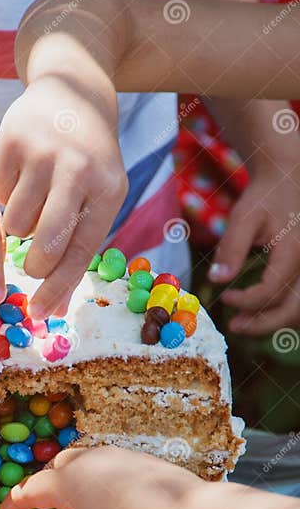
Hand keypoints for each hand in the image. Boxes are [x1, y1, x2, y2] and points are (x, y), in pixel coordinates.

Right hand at [0, 73, 127, 318]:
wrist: (73, 93)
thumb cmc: (88, 161)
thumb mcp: (99, 198)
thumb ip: (77, 251)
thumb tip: (52, 310)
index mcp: (108, 189)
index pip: (81, 251)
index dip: (58, 288)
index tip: (39, 312)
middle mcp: (79, 170)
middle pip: (46, 242)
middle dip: (35, 264)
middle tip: (30, 265)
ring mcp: (44, 152)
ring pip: (16, 222)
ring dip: (18, 229)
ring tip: (30, 213)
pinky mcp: (13, 140)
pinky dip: (5, 199)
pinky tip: (20, 183)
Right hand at [1, 446, 204, 508]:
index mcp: (69, 483)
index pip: (32, 489)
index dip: (17, 502)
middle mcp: (90, 462)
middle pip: (58, 466)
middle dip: (47, 483)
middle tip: (42, 502)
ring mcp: (119, 457)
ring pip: (87, 461)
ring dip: (77, 477)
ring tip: (80, 499)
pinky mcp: (144, 461)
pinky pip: (112, 466)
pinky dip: (104, 479)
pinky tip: (116, 500)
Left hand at [208, 163, 299, 333]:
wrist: (287, 182)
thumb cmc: (264, 198)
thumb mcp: (243, 217)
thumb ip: (231, 248)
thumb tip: (216, 279)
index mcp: (294, 251)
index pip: (271, 291)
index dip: (246, 301)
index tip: (224, 298)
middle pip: (292, 309)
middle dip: (262, 324)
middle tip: (234, 327)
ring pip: (297, 309)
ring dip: (271, 322)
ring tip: (242, 324)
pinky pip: (297, 300)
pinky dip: (280, 312)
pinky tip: (258, 313)